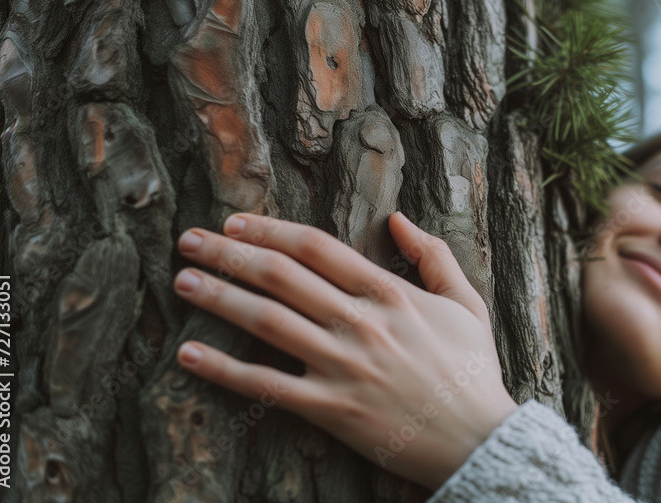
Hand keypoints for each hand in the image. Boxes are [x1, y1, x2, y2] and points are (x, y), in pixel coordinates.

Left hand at [171, 212, 518, 489]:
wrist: (479, 441)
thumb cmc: (472, 371)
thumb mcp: (467, 304)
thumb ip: (434, 255)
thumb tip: (397, 218)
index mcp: (390, 294)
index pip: (318, 248)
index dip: (271, 229)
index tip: (236, 221)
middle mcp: (360, 324)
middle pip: (281, 275)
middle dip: (229, 252)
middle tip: (190, 239)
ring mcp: (343, 367)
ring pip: (267, 321)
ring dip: (219, 296)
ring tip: (182, 280)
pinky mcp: (330, 409)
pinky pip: (267, 386)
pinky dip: (224, 370)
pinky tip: (189, 353)